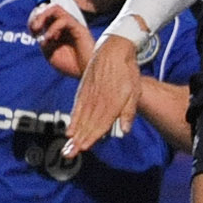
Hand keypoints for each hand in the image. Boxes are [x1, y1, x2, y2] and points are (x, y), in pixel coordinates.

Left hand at [28, 1, 94, 77]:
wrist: (86, 73)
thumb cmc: (71, 65)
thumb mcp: (51, 55)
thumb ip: (44, 43)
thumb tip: (40, 34)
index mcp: (56, 30)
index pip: (43, 15)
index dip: (33, 20)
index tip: (32, 32)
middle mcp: (63, 25)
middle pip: (48, 8)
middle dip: (37, 16)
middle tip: (34, 29)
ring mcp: (71, 25)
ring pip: (56, 8)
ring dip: (43, 16)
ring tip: (38, 28)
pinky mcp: (79, 28)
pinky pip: (64, 20)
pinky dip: (54, 27)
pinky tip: (51, 38)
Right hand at [62, 33, 141, 155]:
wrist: (114, 48)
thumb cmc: (127, 70)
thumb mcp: (134, 91)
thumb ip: (129, 112)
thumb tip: (125, 130)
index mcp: (111, 103)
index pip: (100, 125)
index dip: (91, 138)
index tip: (82, 149)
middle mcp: (98, 100)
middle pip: (87, 124)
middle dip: (78, 141)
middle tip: (69, 154)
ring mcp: (89, 95)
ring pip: (81, 118)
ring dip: (75, 134)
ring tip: (68, 146)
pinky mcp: (84, 89)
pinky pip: (77, 108)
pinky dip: (73, 120)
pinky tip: (70, 129)